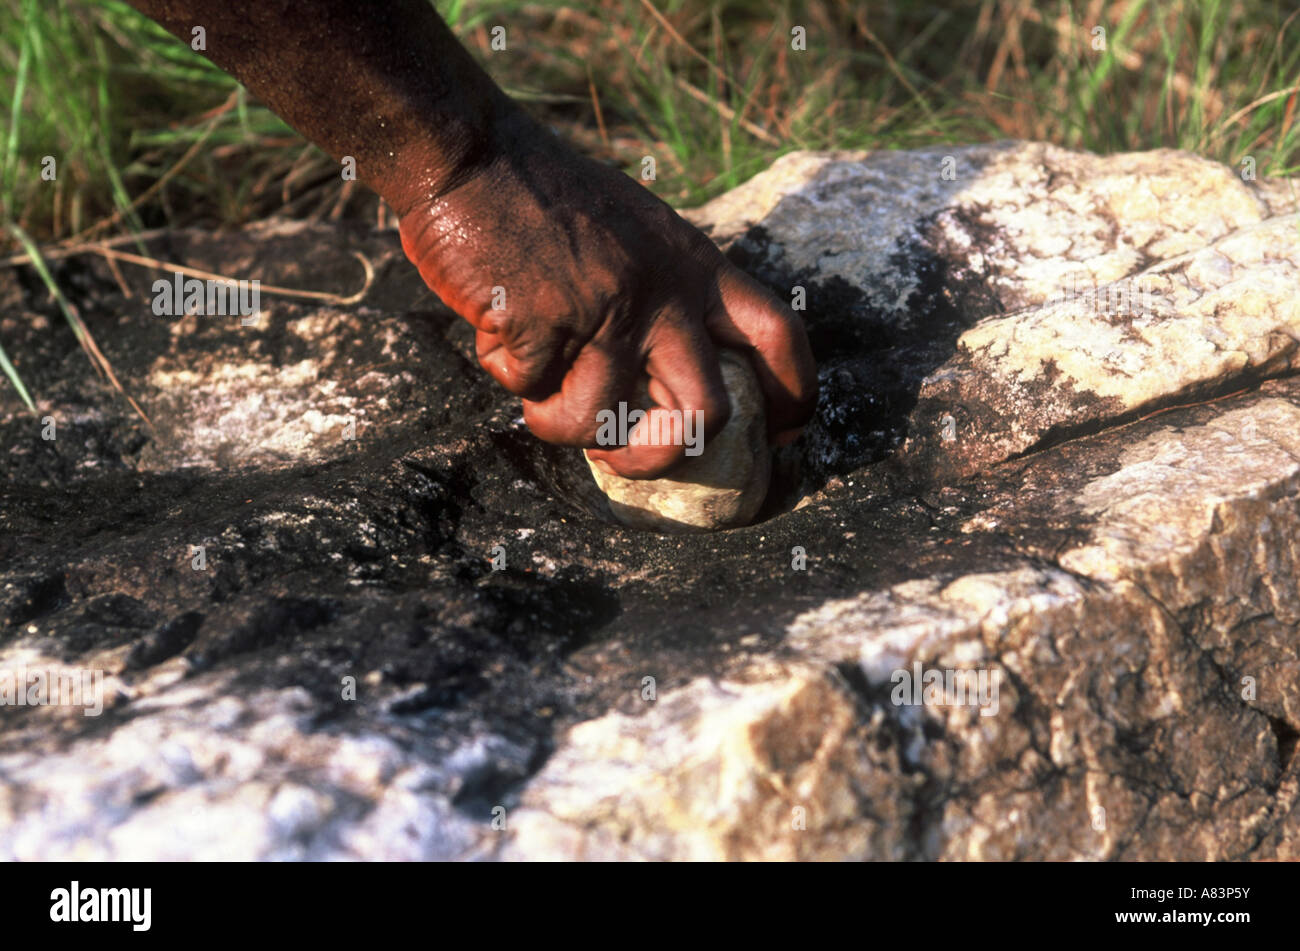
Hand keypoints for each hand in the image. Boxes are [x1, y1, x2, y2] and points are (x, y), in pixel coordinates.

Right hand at [398, 114, 816, 477]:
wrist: (471, 153)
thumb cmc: (546, 194)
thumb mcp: (636, 230)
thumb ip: (664, 291)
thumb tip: (664, 379)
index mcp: (693, 265)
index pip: (778, 334)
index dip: (792, 396)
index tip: (779, 437)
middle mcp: (661, 292)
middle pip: (706, 413)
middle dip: (661, 456)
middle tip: (621, 457)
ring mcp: (603, 310)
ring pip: (599, 420)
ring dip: (557, 422)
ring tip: (535, 392)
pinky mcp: (541, 324)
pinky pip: (530, 390)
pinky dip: (508, 374)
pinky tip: (498, 330)